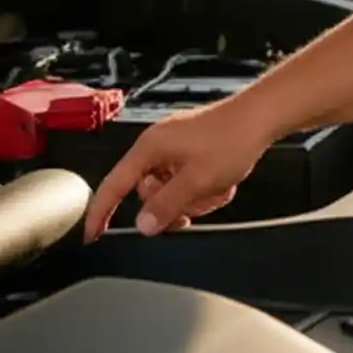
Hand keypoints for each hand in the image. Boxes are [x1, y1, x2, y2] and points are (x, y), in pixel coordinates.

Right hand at [82, 100, 273, 240]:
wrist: (260, 118)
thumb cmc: (230, 139)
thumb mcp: (196, 181)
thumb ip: (166, 205)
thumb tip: (143, 225)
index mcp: (149, 149)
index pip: (113, 186)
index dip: (101, 214)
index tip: (93, 235)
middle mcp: (156, 146)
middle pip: (147, 193)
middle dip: (171, 206)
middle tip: (194, 207)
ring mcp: (174, 147)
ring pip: (169, 190)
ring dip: (192, 198)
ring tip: (215, 190)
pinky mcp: (189, 149)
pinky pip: (185, 180)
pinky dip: (201, 189)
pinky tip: (220, 183)